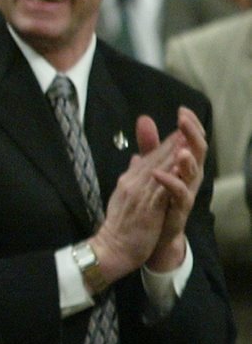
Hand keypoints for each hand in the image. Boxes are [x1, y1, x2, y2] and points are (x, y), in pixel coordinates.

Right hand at [89, 118, 180, 281]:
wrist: (111, 249)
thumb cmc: (119, 227)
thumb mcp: (122, 197)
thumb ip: (131, 177)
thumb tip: (137, 158)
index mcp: (127, 181)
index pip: (148, 158)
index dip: (164, 144)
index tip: (179, 131)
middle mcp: (131, 184)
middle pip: (154, 159)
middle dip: (171, 143)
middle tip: (186, 126)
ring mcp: (138, 195)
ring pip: (158, 170)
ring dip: (173, 154)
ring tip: (186, 139)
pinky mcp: (146, 208)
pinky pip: (161, 188)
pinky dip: (171, 176)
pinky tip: (180, 166)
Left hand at [144, 107, 204, 270]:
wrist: (151, 234)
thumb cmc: (155, 198)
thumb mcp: (149, 166)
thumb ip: (149, 145)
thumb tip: (145, 120)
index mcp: (183, 165)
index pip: (190, 140)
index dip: (189, 125)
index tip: (182, 109)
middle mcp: (189, 177)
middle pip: (198, 151)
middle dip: (192, 135)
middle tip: (184, 120)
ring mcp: (186, 192)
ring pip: (193, 173)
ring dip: (187, 160)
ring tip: (181, 149)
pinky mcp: (178, 209)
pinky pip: (177, 194)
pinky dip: (169, 183)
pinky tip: (158, 174)